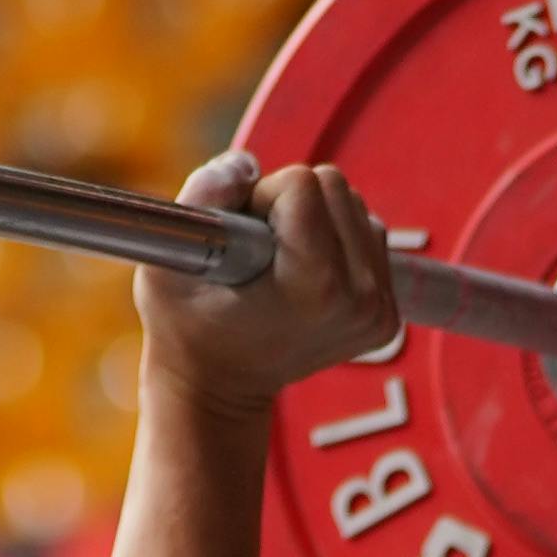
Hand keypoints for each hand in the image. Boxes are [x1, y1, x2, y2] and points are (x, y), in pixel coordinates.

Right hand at [137, 146, 402, 411]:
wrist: (221, 390)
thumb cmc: (187, 330)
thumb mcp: (168, 267)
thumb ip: (201, 201)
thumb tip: (247, 166)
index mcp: (314, 287)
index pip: (304, 183)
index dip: (263, 199)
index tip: (247, 239)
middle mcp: (360, 300)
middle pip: (335, 186)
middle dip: (294, 204)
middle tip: (263, 253)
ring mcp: (379, 311)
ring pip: (355, 207)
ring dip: (316, 222)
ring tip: (281, 267)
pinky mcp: (388, 315)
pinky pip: (368, 235)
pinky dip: (335, 242)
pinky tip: (305, 278)